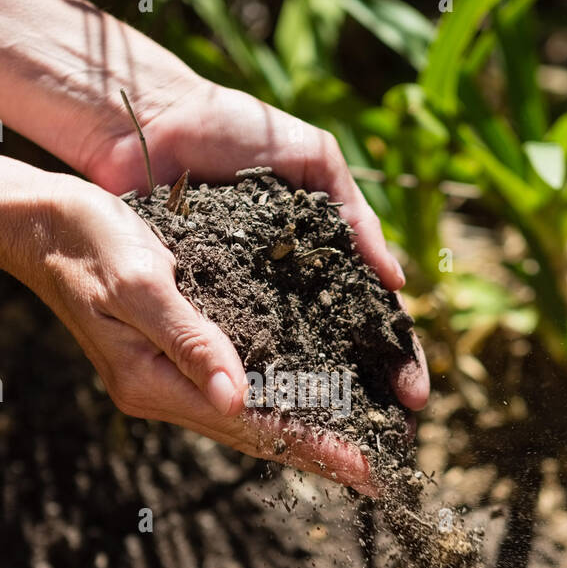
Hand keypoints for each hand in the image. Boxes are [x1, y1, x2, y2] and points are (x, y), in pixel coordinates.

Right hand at [28, 177, 381, 494]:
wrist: (40, 223)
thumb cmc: (90, 241)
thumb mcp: (142, 283)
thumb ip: (190, 341)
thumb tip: (237, 399)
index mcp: (153, 381)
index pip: (250, 427)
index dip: (312, 448)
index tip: (366, 469)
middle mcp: (160, 391)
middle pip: (254, 434)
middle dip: (318, 455)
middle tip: (380, 476)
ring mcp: (162, 378)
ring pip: (246, 417)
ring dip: (300, 434)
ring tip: (355, 449)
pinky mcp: (167, 357)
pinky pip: (234, 390)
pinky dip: (275, 401)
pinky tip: (306, 402)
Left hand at [82, 77, 429, 411]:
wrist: (152, 118)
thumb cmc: (235, 126)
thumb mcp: (309, 158)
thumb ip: (353, 212)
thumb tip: (398, 279)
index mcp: (321, 250)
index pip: (370, 316)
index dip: (395, 358)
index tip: (414, 397)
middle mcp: (284, 283)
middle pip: (332, 353)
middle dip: (359, 401)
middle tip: (380, 445)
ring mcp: (239, 296)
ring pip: (282, 363)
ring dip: (308, 406)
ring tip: (333, 449)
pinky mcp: (193, 300)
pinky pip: (226, 350)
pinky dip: (247, 383)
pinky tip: (266, 419)